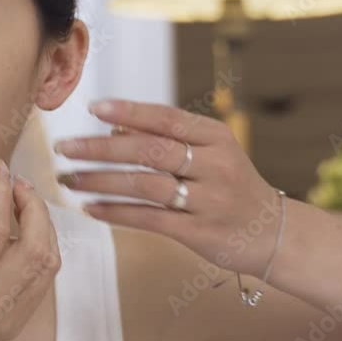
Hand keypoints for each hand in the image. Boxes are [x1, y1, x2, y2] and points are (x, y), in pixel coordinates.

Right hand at [0, 159, 60, 340]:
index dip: (1, 192)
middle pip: (35, 248)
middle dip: (34, 206)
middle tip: (17, 183)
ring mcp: (5, 323)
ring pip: (47, 266)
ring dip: (43, 227)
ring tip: (21, 204)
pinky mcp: (12, 328)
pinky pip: (42, 283)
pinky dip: (41, 251)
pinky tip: (21, 234)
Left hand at [54, 98, 283, 278]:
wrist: (275, 233)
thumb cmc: (230, 185)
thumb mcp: (212, 152)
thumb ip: (168, 138)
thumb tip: (112, 128)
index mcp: (216, 136)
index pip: (166, 118)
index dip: (128, 111)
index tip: (92, 107)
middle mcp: (214, 165)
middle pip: (149, 150)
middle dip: (100, 148)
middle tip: (65, 146)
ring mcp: (209, 200)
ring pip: (145, 185)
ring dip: (100, 181)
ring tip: (68, 178)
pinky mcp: (199, 232)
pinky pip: (149, 219)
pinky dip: (116, 212)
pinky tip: (90, 208)